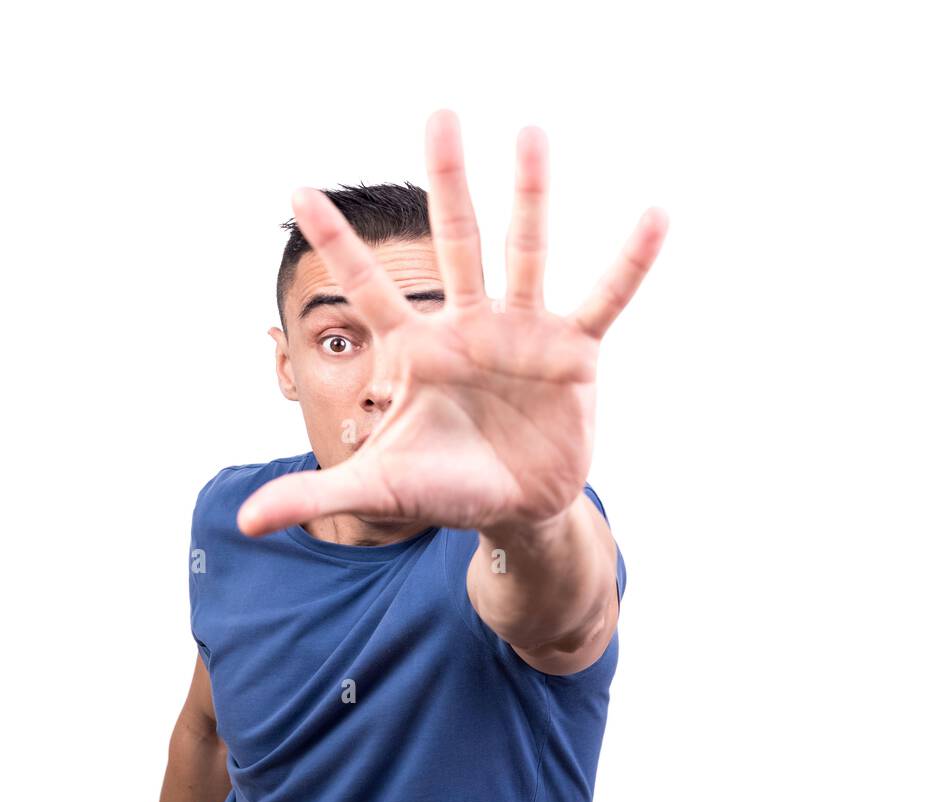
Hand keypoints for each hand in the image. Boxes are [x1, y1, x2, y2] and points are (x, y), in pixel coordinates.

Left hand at [237, 110, 666, 536]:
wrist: (517, 506)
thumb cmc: (446, 488)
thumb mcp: (381, 488)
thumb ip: (319, 493)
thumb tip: (246, 521)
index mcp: (418, 349)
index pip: (369, 289)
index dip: (338, 243)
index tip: (299, 190)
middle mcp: (470, 326)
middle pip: (455, 243)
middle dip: (447, 182)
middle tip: (439, 116)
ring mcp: (523, 332)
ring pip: (525, 253)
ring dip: (531, 196)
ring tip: (533, 133)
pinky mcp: (573, 352)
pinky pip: (604, 299)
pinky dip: (629, 263)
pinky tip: (655, 218)